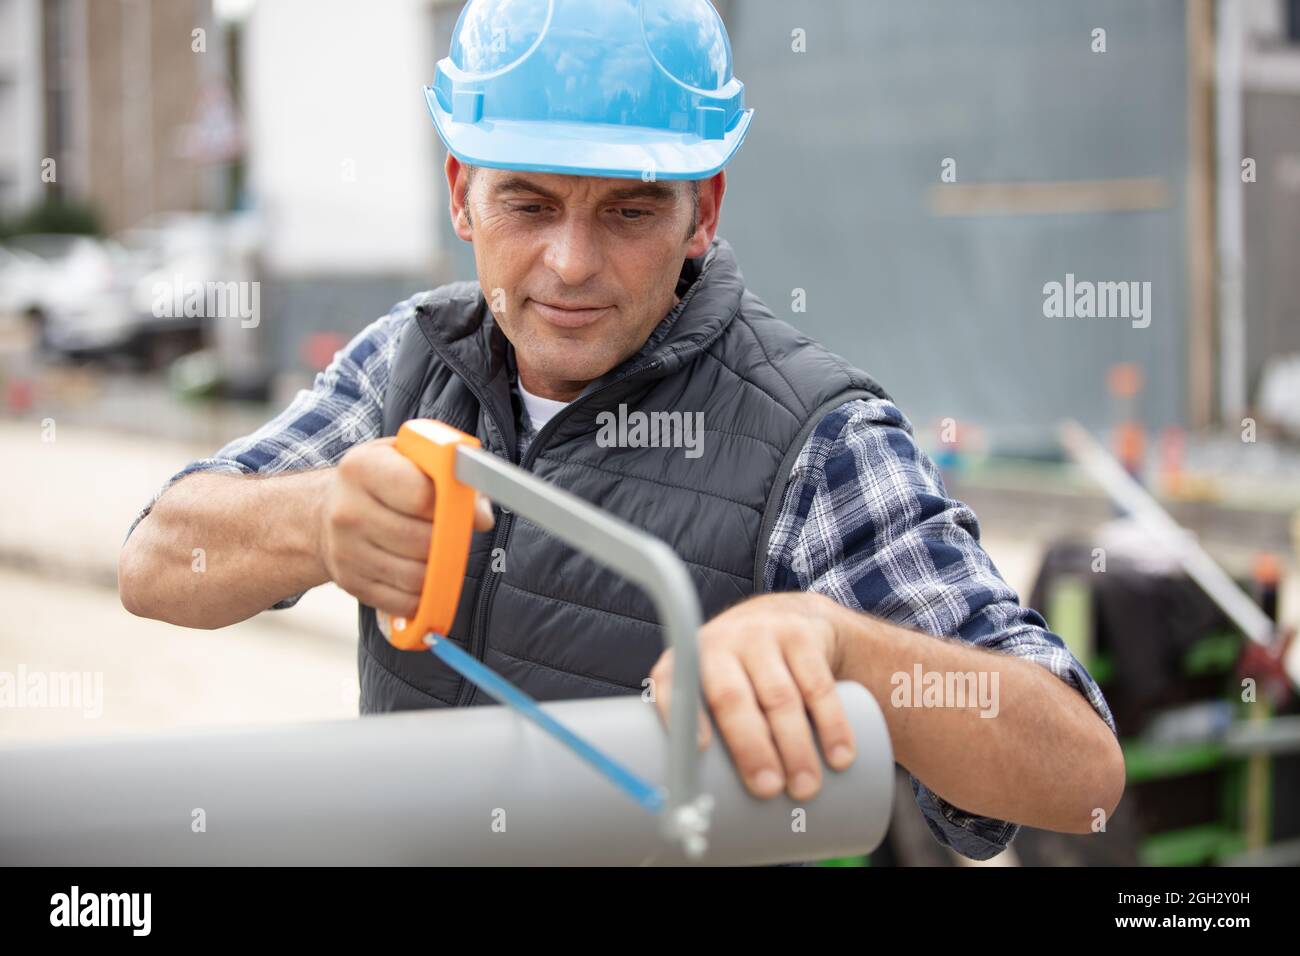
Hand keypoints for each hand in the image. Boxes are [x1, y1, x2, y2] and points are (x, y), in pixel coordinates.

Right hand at [319, 437, 494, 617]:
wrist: (325, 511)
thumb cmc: (381, 481)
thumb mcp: (410, 458)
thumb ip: (453, 475)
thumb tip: (480, 514)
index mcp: (363, 469)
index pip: (421, 496)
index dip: (452, 505)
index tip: (465, 508)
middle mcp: (348, 511)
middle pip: (422, 540)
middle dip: (448, 540)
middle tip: (452, 533)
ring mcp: (346, 551)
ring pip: (416, 576)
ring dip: (438, 569)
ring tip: (438, 551)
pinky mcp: (351, 583)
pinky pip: (403, 601)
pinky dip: (423, 594)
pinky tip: (423, 574)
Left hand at [648, 592, 855, 800]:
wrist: (787, 618)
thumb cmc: (741, 672)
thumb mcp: (715, 682)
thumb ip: (708, 726)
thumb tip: (707, 803)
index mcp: (690, 661)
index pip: (673, 683)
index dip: (682, 715)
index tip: (698, 750)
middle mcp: (722, 644)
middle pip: (733, 699)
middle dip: (751, 749)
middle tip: (767, 789)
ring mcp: (762, 636)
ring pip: (780, 697)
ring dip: (795, 747)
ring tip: (803, 787)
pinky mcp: (802, 637)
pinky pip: (818, 685)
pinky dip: (832, 725)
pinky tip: (838, 755)